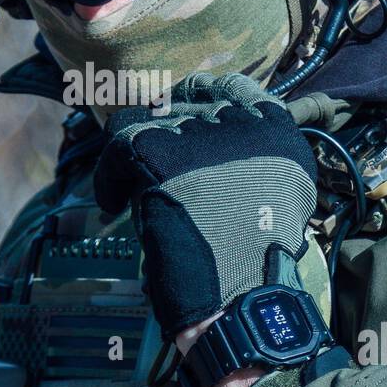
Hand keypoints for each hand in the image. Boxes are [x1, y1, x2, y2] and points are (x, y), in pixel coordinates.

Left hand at [94, 72, 317, 341]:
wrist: (242, 298)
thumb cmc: (254, 260)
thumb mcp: (277, 195)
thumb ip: (253, 159)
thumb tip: (216, 138)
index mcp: (276, 131)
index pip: (229, 88)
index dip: (197, 101)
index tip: (177, 117)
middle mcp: (242, 124)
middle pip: (181, 104)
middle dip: (159, 132)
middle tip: (143, 160)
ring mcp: (200, 136)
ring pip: (144, 122)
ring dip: (132, 157)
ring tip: (129, 187)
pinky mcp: (161, 154)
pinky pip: (117, 147)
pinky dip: (108, 178)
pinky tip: (112, 201)